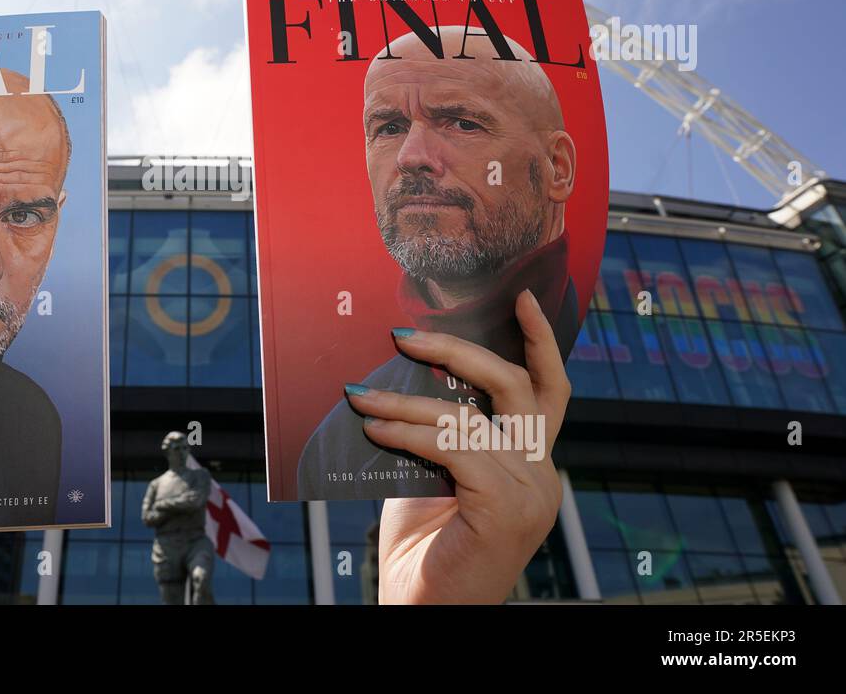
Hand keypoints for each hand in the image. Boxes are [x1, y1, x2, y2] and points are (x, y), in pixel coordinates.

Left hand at [344, 289, 569, 603]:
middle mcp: (542, 473)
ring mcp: (532, 492)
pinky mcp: (508, 509)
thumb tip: (400, 374)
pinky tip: (374, 431)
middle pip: (514, 385)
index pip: (549, 389)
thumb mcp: (431, 474)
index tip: (520, 296)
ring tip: (359, 397)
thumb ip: (435, 430)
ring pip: (466, 419)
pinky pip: (453, 450)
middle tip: (404, 336)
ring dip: (404, 403)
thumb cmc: (424, 548)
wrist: (424, 611)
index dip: (540, 340)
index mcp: (532, 461)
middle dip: (458, 351)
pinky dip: (409, 435)